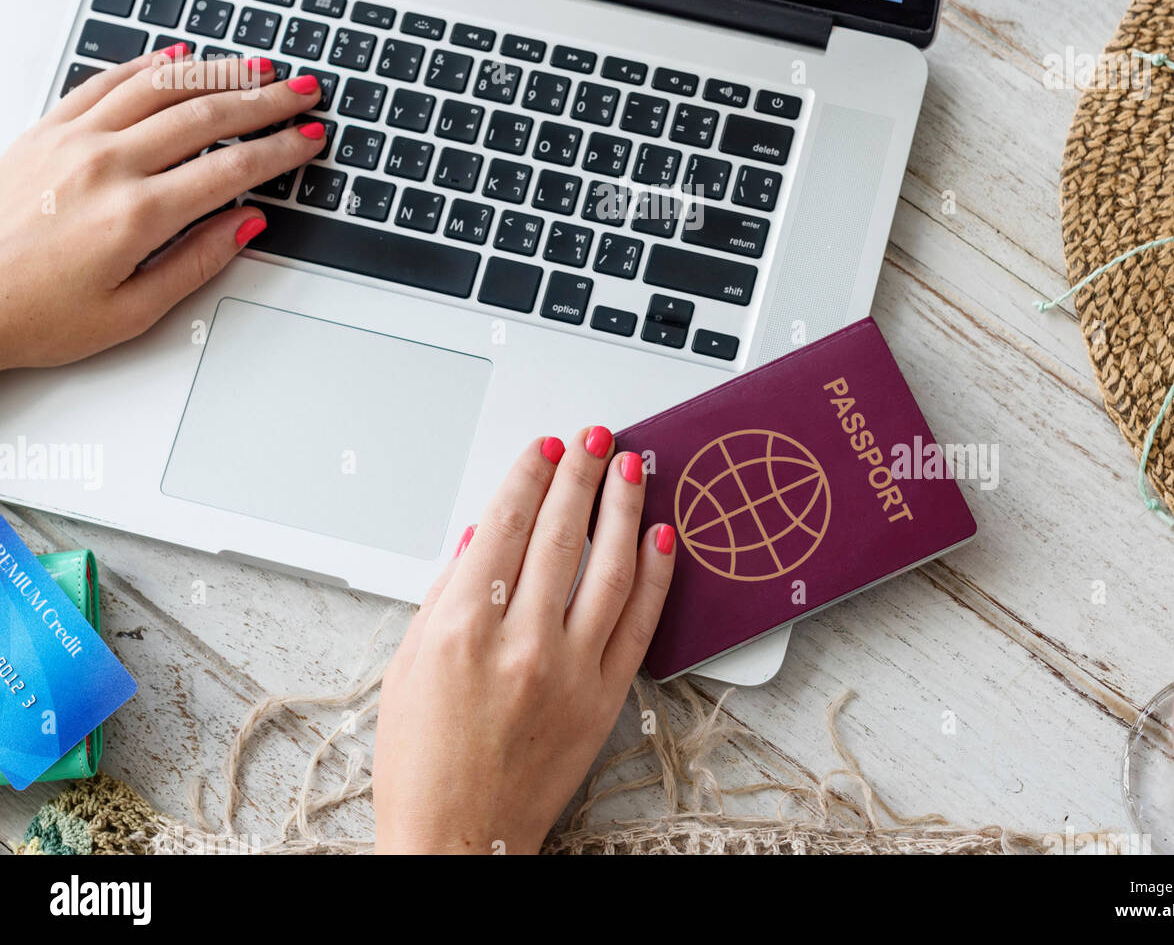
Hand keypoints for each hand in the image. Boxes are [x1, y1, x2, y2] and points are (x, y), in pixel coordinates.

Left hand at [0, 45, 326, 368]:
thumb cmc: (31, 314)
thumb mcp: (128, 313)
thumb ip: (196, 262)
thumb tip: (244, 224)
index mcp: (135, 215)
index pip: (232, 169)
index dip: (280, 150)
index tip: (308, 138)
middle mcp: (106, 166)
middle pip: (206, 116)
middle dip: (266, 100)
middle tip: (302, 91)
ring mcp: (73, 140)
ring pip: (161, 86)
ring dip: (218, 71)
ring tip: (258, 67)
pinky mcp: (45, 129)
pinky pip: (106, 80)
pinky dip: (148, 64)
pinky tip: (177, 56)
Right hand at [373, 427, 675, 854]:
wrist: (458, 841)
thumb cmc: (423, 761)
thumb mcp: (408, 665)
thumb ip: (446, 592)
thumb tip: (481, 534)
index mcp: (461, 629)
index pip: (506, 527)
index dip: (530, 478)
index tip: (546, 448)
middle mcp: (519, 643)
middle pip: (560, 536)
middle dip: (580, 475)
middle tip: (596, 437)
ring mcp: (568, 670)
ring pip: (608, 568)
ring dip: (623, 508)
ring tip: (633, 467)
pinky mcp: (604, 699)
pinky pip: (638, 622)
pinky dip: (653, 574)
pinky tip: (660, 536)